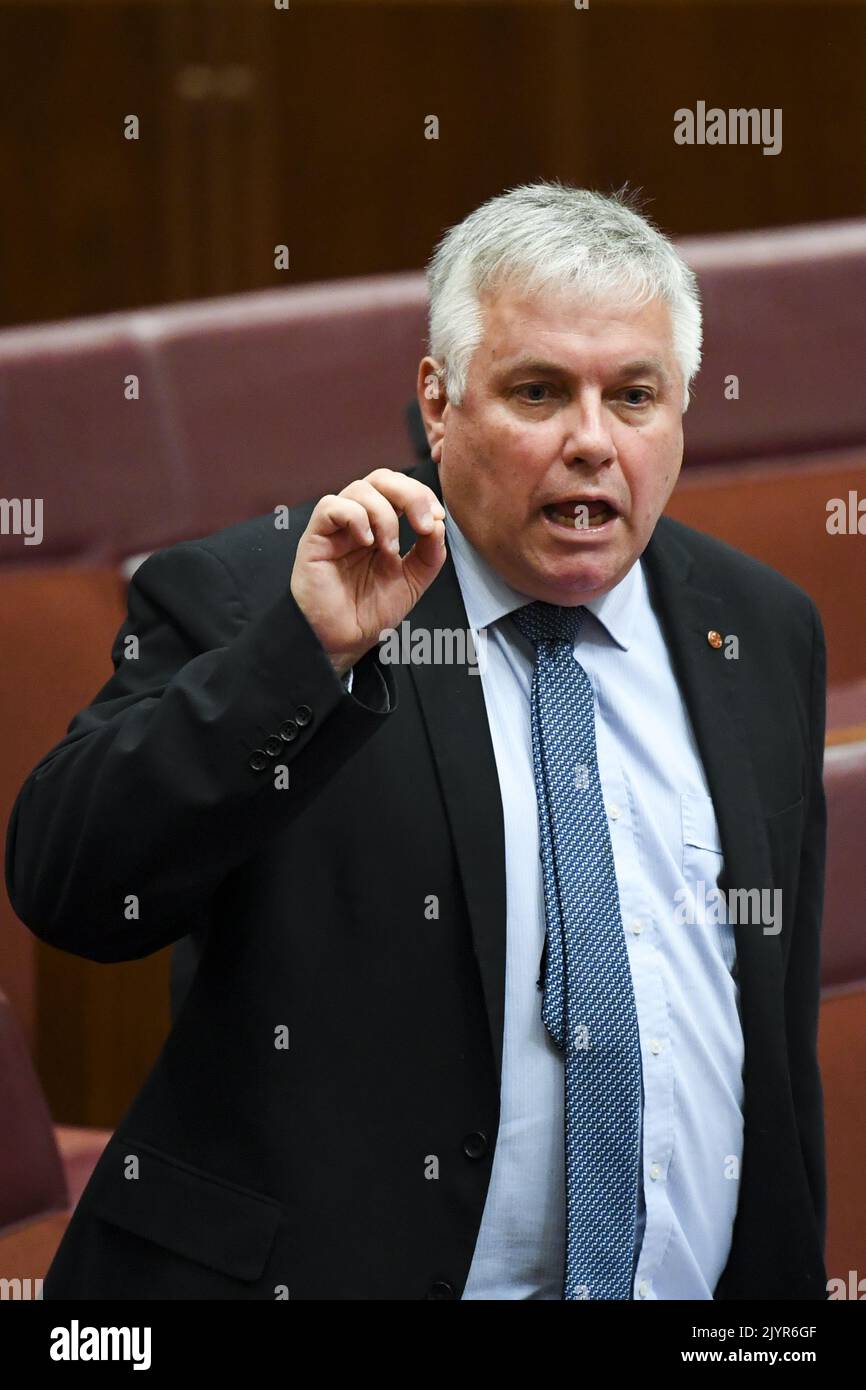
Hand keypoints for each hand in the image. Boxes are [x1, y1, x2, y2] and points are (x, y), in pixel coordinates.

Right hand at [290, 469, 446, 674]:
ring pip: (359, 488)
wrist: (344, 641)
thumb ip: (429, 553)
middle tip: (423, 525)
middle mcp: (358, 520)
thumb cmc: (371, 611)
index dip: (421, 495)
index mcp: (381, 525)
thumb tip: (438, 523)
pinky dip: (355, 517)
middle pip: (381, 478)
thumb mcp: (413, 581)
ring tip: (390, 549)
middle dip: (410, 494)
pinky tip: (366, 542)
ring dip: (384, 515)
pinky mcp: (315, 538)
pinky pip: (330, 506)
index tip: (437, 520)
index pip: (400, 488)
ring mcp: (336, 528)